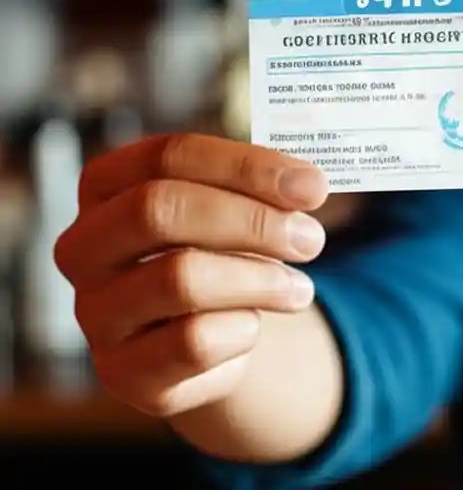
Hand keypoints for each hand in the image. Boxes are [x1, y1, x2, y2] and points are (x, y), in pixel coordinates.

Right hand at [55, 134, 329, 417]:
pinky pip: (192, 343)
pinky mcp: (121, 370)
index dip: (246, 167)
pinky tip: (254, 327)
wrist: (211, 342)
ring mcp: (95, 312)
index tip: (312, 187)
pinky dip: (242, 331)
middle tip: (312, 239)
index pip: (167, 156)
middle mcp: (84, 247)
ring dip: (260, 280)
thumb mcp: (238, 212)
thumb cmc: (222, 256)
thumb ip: (263, 191)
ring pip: (179, 279)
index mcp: (105, 188)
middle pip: (159, 210)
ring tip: (300, 288)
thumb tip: (306, 184)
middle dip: (251, 222)